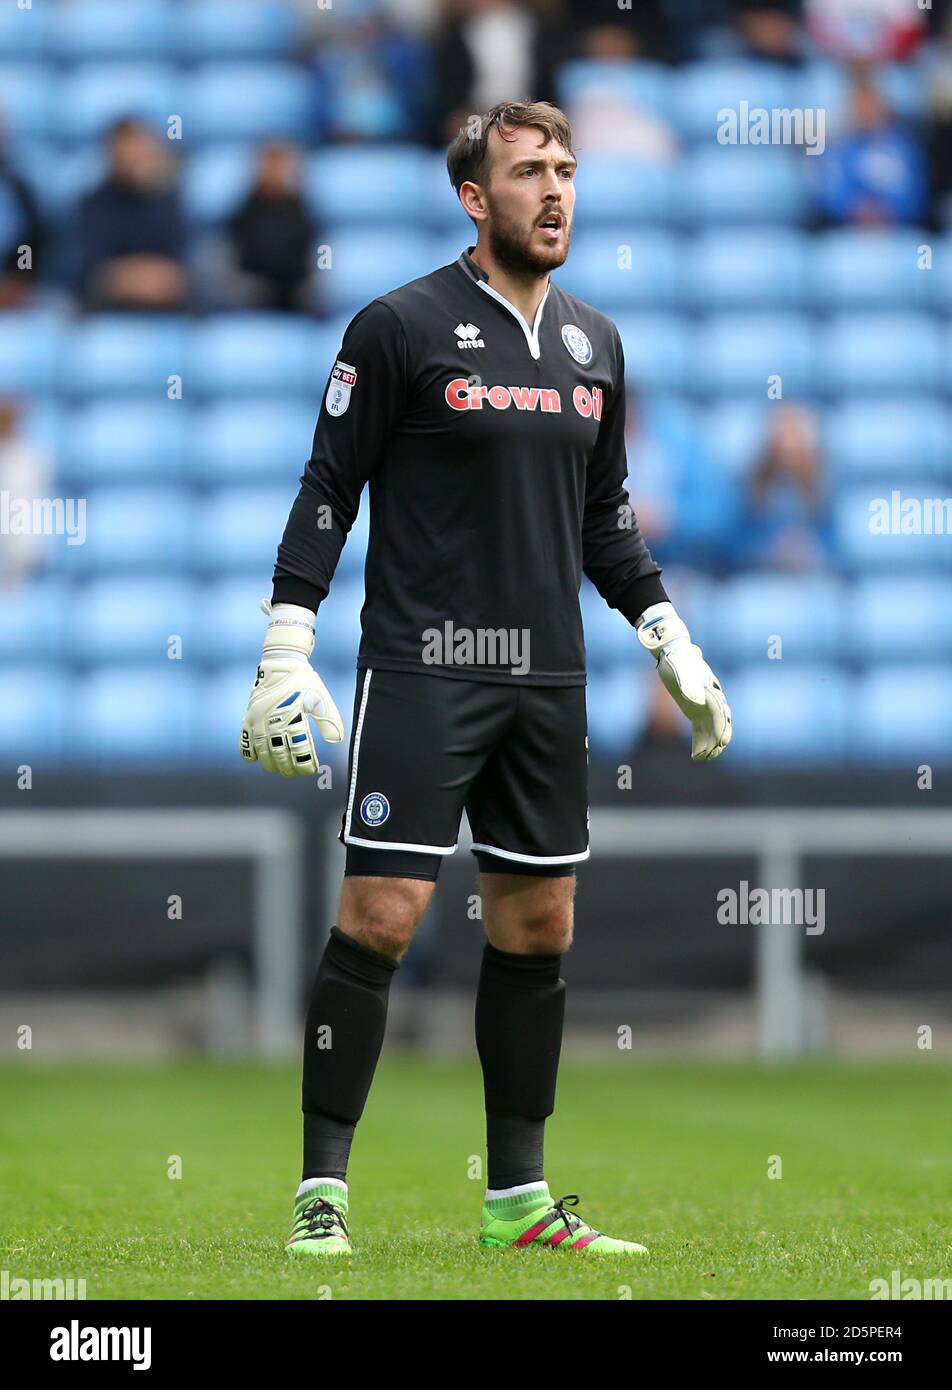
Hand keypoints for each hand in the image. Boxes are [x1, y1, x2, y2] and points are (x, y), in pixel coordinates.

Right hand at [240, 602, 343, 775]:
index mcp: (294, 717)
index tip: (311, 770)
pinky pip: (244, 743)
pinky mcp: (248, 718)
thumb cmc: (305, 683)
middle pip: (280, 755)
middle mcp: (274, 721)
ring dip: (271, 764)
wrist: (281, 664)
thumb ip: (330, 720)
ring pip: (262, 753)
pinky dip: (250, 754)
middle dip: (289, 768)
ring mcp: (258, 721)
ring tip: (279, 769)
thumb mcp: (322, 699)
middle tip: (295, 773)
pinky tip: (258, 759)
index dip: (305, 764)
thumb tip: (336, 740)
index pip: (300, 750)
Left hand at [637, 603, 731, 760]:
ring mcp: (704, 706)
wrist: (673, 651)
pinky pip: (701, 729)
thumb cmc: (678, 660)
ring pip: (711, 729)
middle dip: (717, 741)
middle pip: (720, 725)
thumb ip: (689, 684)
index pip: (721, 716)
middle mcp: (712, 700)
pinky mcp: (694, 711)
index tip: (719, 743)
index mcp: (712, 692)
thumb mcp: (681, 670)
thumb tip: (697, 700)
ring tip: (704, 758)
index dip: (721, 731)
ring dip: (709, 744)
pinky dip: (700, 741)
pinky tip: (696, 754)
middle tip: (711, 755)